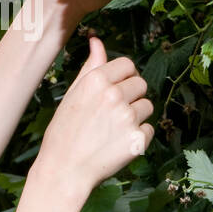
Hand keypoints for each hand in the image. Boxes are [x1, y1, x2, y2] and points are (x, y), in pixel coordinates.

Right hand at [37, 34, 153, 199]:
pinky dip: (138, 137)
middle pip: (141, 84)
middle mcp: (114, 95)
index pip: (128, 64)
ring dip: (136, 116)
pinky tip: (117, 144)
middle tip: (112, 114)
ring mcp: (128, 117)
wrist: (64, 171)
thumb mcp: (73, 95)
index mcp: (96, 80)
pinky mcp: (138, 139)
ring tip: (113, 130)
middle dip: (131, 96)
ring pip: (147, 106)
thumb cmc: (65, 132)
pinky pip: (148, 130)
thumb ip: (91, 66)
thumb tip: (97, 40)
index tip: (116, 89)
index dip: (124, 76)